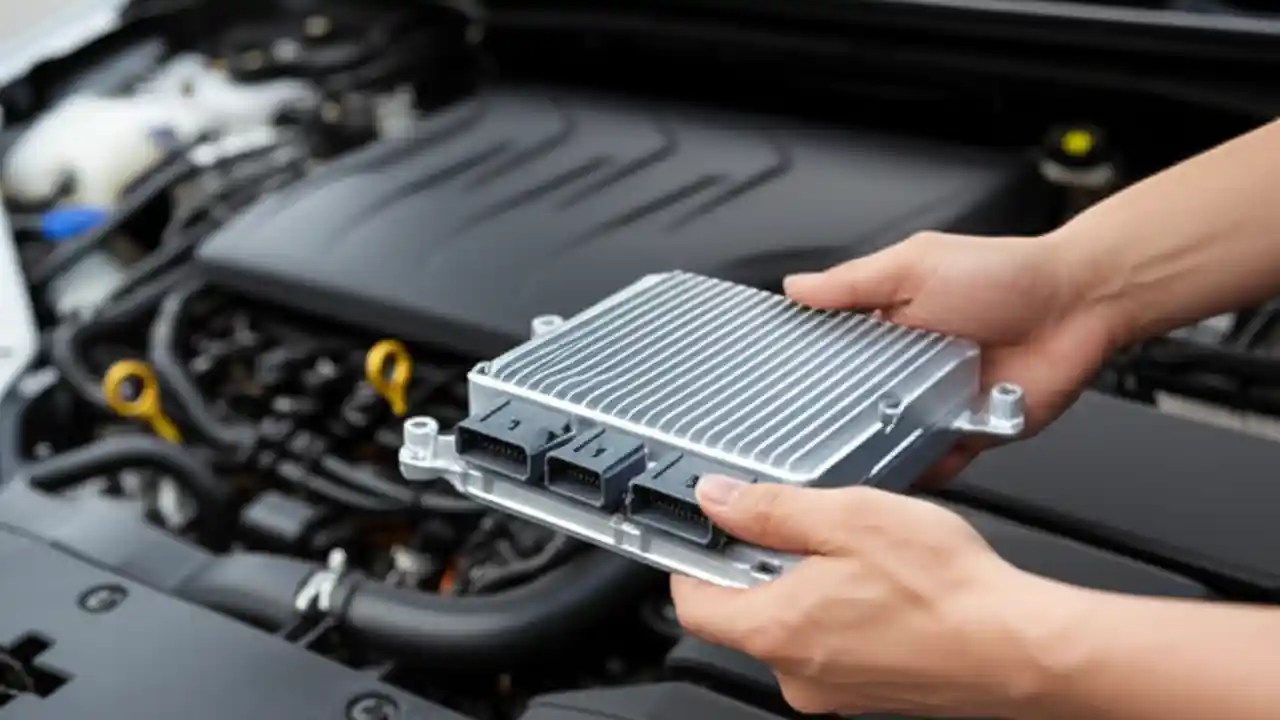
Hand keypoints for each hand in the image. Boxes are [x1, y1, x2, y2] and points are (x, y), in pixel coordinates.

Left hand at [671, 475, 1068, 717]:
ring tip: (860, 556)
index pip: (692, 602)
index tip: (713, 528)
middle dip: (765, 565)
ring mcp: (833, 691)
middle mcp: (795, 673)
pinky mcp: (868, 694)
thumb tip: (718, 499)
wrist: (1020, 648)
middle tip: (810, 528)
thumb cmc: (944, 589)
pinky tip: (883, 586)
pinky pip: (831, 645)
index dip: (694, 559)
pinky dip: (842, 611)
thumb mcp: (848, 517)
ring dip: (809, 586)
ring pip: (792, 627)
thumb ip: (771, 508)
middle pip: (744, 612)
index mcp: (775, 630)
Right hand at [784, 231, 1120, 482]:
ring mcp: (935, 404)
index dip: (807, 372)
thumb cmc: (1004, 274)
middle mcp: (906, 368)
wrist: (1078, 306)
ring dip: (877, 450)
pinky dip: (922, 472)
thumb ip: (852, 283)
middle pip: (854, 406)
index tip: (781, 389)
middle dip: (838, 420)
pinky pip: (935, 464)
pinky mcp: (967, 434)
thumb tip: (795, 288)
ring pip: (890, 440)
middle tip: (817, 433)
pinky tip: (906, 474)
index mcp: (885, 326)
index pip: (830, 356)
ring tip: (855, 462)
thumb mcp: (913, 266)